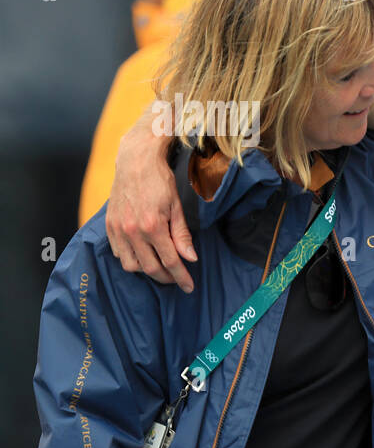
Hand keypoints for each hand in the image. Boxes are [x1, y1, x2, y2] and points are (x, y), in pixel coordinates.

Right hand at [105, 107, 196, 291]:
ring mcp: (118, 229)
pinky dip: (130, 259)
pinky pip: (117, 252)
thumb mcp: (177, 207)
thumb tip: (190, 258)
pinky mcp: (109, 225)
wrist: (135, 161)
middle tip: (177, 279)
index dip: (181, 277)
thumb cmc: (159, 181)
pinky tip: (142, 255)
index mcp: (152, 226)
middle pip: (150, 268)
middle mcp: (132, 231)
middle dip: (166, 278)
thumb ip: (182, 235)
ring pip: (131, 265)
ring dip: (146, 271)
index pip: (170, 261)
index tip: (189, 286)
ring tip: (160, 268)